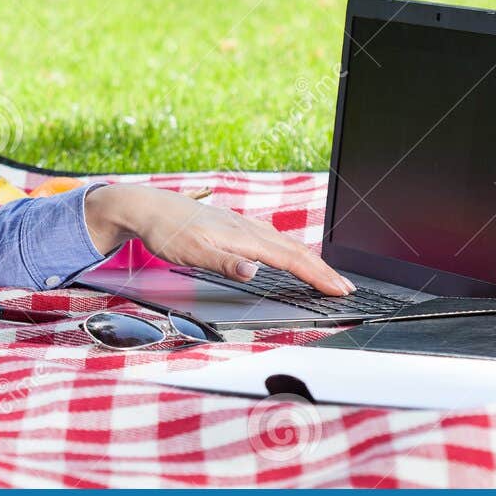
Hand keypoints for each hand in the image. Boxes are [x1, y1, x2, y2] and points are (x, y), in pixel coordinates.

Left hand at [85, 183, 355, 295]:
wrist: (148, 206)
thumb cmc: (167, 232)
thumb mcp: (191, 253)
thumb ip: (224, 263)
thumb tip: (253, 271)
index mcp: (243, 237)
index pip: (290, 258)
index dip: (317, 275)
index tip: (339, 289)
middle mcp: (248, 229)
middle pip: (295, 250)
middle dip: (323, 270)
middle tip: (346, 288)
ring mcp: (243, 226)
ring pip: (286, 244)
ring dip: (310, 261)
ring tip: (327, 276)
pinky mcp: (235, 227)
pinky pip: (273, 240)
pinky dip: (291, 252)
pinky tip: (291, 258)